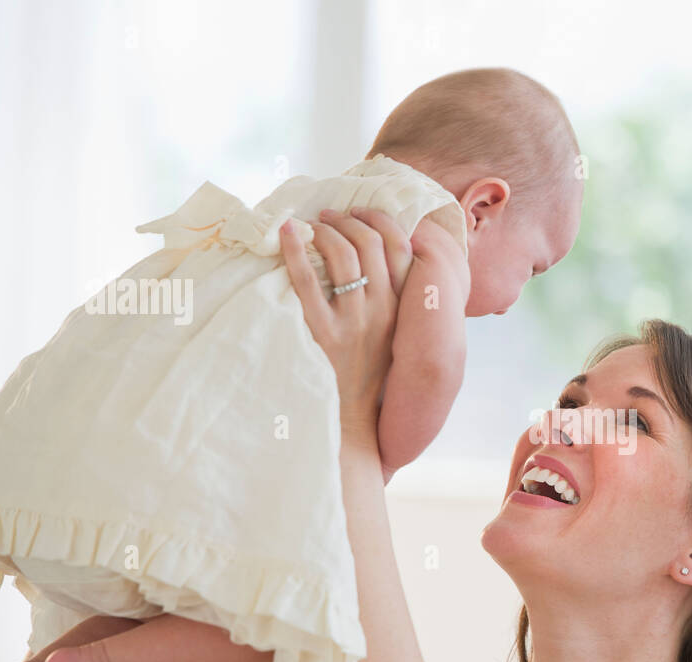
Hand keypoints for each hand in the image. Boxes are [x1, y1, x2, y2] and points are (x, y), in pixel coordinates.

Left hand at [278, 209, 402, 439]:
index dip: (380, 220)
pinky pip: (308, 281)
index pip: (402, 248)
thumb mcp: (394, 334)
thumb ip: (392, 300)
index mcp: (402, 308)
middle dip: (349, 220)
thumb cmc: (369, 373)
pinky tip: (289, 233)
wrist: (353, 417)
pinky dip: (296, 250)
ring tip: (312, 225)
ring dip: (326, 230)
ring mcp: (354, 321)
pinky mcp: (324, 332)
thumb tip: (380, 259)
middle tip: (329, 216)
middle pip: (371, 244)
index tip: (361, 212)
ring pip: (343, 255)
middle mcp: (383, 310)